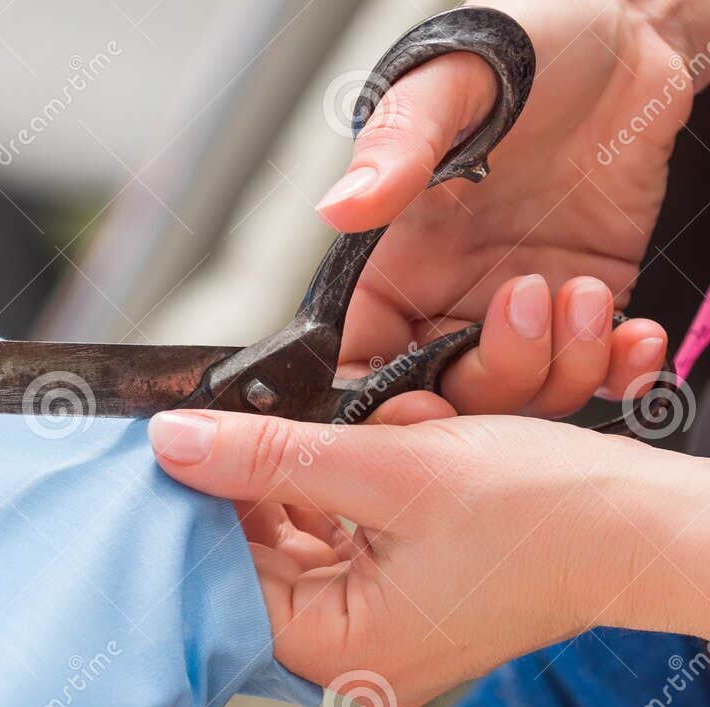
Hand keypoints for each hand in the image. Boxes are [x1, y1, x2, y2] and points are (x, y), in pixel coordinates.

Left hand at [148, 404, 709, 706]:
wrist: (648, 525)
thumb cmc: (546, 515)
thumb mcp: (388, 468)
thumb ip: (270, 457)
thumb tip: (176, 444)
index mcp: (338, 654)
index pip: (222, 583)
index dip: (197, 509)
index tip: (180, 446)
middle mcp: (351, 658)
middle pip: (255, 562)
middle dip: (267, 484)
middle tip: (271, 421)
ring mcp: (378, 631)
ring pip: (298, 542)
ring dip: (315, 478)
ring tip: (369, 436)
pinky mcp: (402, 599)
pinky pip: (343, 539)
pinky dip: (351, 489)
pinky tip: (383, 447)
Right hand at [319, 0, 700, 412]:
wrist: (633, 29)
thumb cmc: (529, 44)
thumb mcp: (450, 84)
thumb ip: (396, 149)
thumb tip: (340, 207)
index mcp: (392, 261)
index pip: (358, 362)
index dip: (380, 402)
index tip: (421, 402)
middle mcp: (447, 296)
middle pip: (448, 397)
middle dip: (495, 376)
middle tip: (530, 302)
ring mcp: (518, 307)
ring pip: (523, 395)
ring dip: (564, 368)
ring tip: (587, 293)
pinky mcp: (584, 305)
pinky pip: (594, 375)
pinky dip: (617, 373)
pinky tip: (632, 334)